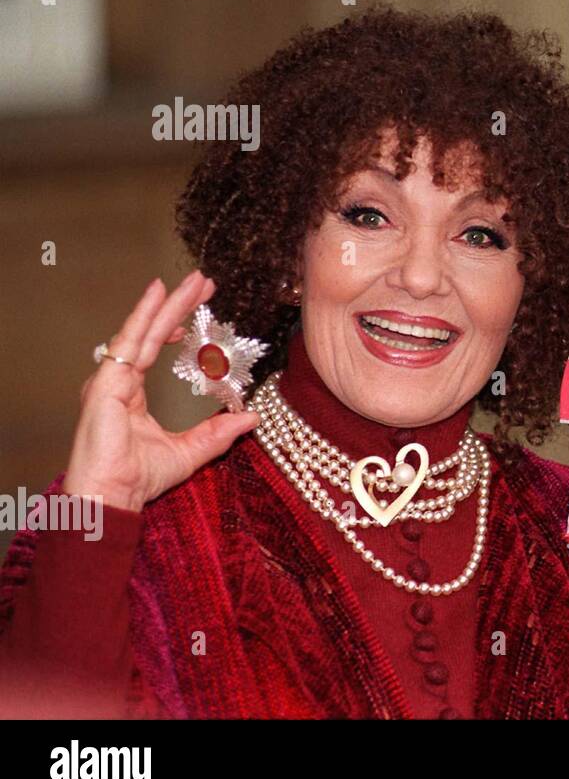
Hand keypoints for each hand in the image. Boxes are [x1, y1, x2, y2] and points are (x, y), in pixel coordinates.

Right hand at [62, 271, 261, 511]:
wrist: (113, 498)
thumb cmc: (138, 479)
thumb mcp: (190, 452)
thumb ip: (217, 434)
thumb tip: (251, 418)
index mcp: (131, 394)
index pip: (156, 347)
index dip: (178, 323)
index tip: (201, 305)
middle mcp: (118, 381)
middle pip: (150, 333)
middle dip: (177, 305)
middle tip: (203, 279)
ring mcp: (109, 380)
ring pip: (142, 331)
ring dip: (167, 304)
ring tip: (190, 281)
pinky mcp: (105, 384)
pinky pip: (128, 343)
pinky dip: (143, 317)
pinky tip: (157, 296)